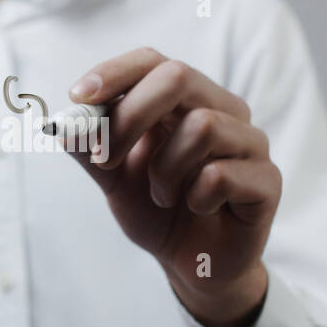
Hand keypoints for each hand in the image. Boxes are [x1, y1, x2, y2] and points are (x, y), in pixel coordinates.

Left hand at [61, 47, 280, 326]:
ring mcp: (249, 142)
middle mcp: (222, 110)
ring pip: (203, 126)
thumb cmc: (157, 211)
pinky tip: (197, 208)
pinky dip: (196, 196)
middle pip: (178, 77)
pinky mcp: (267, 180)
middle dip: (131, 116)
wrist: (191, 265)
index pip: (153, 61)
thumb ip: (90, 148)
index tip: (79, 97)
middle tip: (106, 159)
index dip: (114, 72)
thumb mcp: (112, 179)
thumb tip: (59, 123)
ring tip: (163, 196)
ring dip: (165, 170)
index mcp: (184, 101)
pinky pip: (222, 173)